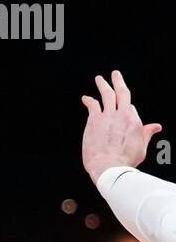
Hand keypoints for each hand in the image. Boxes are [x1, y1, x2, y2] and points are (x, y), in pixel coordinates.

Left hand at [81, 70, 161, 184]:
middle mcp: (122, 114)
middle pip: (121, 92)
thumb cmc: (125, 161)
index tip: (123, 112)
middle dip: (118, 81)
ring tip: (99, 79)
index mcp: (134, 120)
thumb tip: (157, 126)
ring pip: (106, 94)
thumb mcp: (141, 148)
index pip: (130, 108)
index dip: (126, 110)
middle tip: (115, 74)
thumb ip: (146, 134)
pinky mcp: (94, 120)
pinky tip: (85, 98)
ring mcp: (107, 115)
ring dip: (102, 85)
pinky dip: (89, 100)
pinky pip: (92, 105)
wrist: (108, 167)